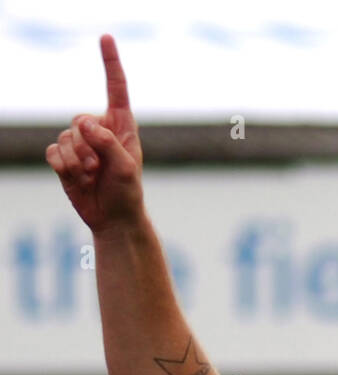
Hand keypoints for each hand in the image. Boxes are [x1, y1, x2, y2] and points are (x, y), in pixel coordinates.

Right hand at [44, 34, 143, 234]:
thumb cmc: (127, 192)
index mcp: (121, 125)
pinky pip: (53, 152)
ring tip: (91, 176)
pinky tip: (76, 179)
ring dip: (76, 161)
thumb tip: (86, 124)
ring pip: (65, 138)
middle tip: (98, 168)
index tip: (106, 37)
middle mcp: (99, 129)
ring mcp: (80, 143)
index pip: (115, 88)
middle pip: (79, 119)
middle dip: (87, 146)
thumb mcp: (126, 167)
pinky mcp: (64, 158)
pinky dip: (63, 167)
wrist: (113, 219)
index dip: (110, 63)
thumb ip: (108, 142)